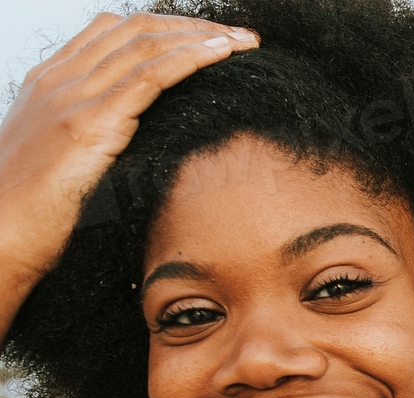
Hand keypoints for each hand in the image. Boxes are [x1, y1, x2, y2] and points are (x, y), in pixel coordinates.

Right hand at [0, 12, 257, 298]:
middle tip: (238, 36)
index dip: (166, 29)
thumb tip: (139, 144)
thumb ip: (95, 139)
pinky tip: (221, 54)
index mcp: (50, 83)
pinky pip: (149, 75)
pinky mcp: (88, 123)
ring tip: (243, 42)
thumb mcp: (64, 163)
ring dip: (202, 38)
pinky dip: (190, 58)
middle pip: (135, 29)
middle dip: (192, 28)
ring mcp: (71, 97)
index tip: (209, 38)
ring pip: (145, 44)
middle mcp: (59, 80)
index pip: (113, 32)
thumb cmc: (33, 215)